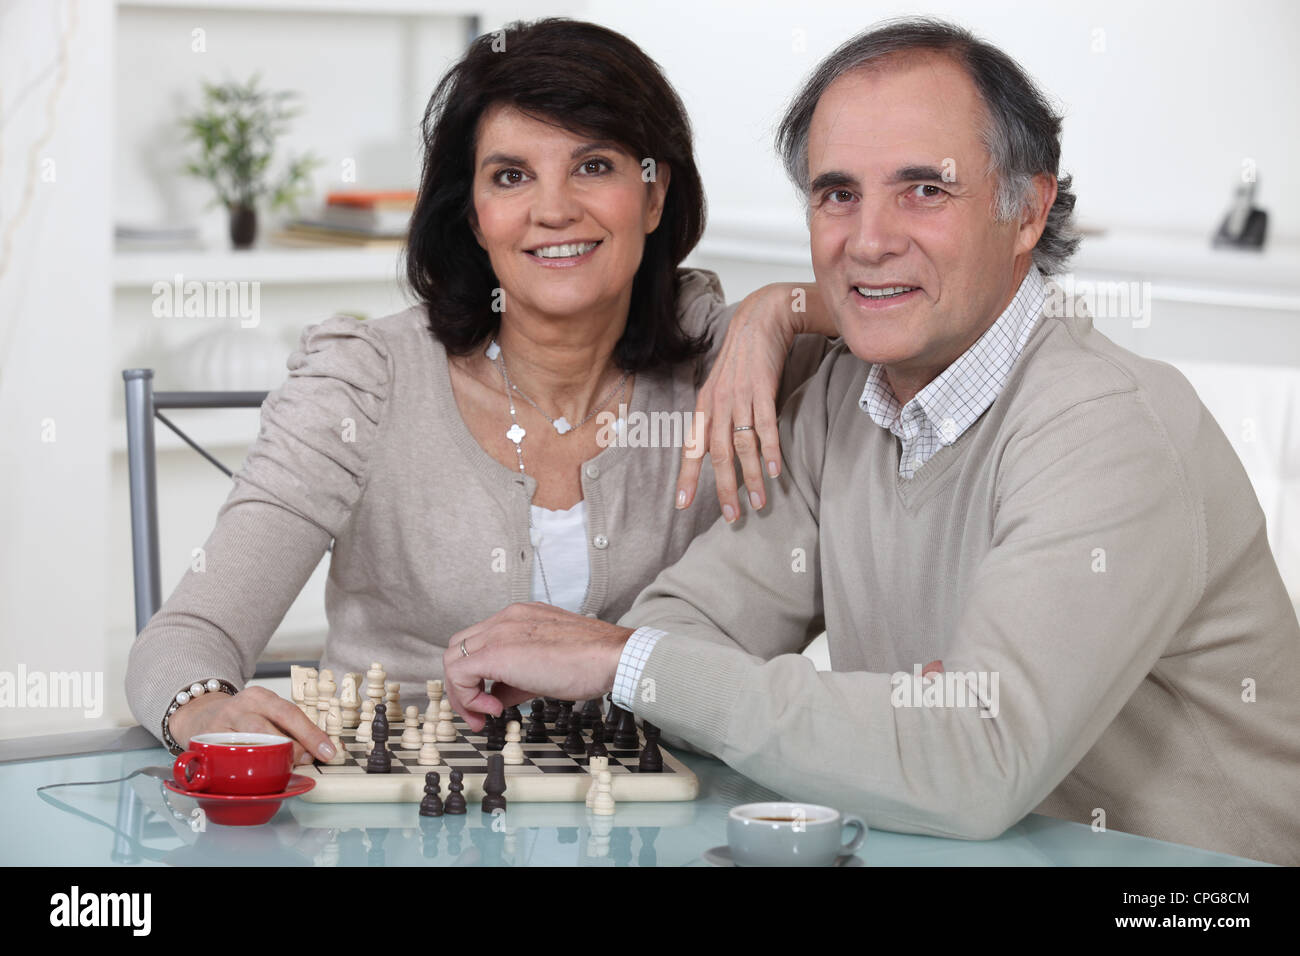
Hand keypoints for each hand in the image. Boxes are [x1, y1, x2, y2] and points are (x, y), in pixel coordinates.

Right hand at [168, 685, 334, 765]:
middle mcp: (240, 706)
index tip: (328, 750)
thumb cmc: (242, 718)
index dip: (311, 733)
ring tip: (283, 766)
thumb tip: (316, 751)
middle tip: (308, 760)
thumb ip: (288, 728)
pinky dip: (246, 765)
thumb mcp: (265, 712)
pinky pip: (230, 756)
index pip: (290, 713)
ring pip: (250, 743)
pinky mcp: (206, 741)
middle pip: (270, 728)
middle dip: (293, 747)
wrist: (201, 715)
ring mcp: (221, 724)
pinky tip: (255, 770)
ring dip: (271, 758)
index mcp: (260, 696)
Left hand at [442, 603, 633, 730]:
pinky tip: (494, 710)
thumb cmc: (591, 661)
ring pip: (453, 658)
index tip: (490, 702)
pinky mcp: (497, 651)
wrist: (612, 657)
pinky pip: (460, 673)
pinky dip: (468, 697)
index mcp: (518, 617)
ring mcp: (500, 631)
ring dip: (462, 693)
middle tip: (479, 713)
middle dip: (462, 686)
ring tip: (485, 715)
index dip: (476, 676)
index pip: (478, 642)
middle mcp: (505, 619)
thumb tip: (499, 697)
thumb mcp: (546, 666)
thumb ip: (517, 679)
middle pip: (458, 648)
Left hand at [678, 282, 802, 520]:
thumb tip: (719, 445)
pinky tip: (775, 471)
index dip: (687, 477)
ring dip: (751, 476)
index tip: (681, 506)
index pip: (692, 447)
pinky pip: (765, 426)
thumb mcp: (722, 386)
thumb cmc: (743, 357)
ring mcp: (739, 397)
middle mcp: (718, 403)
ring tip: (760, 502)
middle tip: (732, 516)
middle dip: (723, 488)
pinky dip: (770, 450)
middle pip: (716, 454)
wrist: (761, 319)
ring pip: (741, 445)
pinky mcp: (762, 389)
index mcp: (705, 405)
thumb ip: (719, 414)